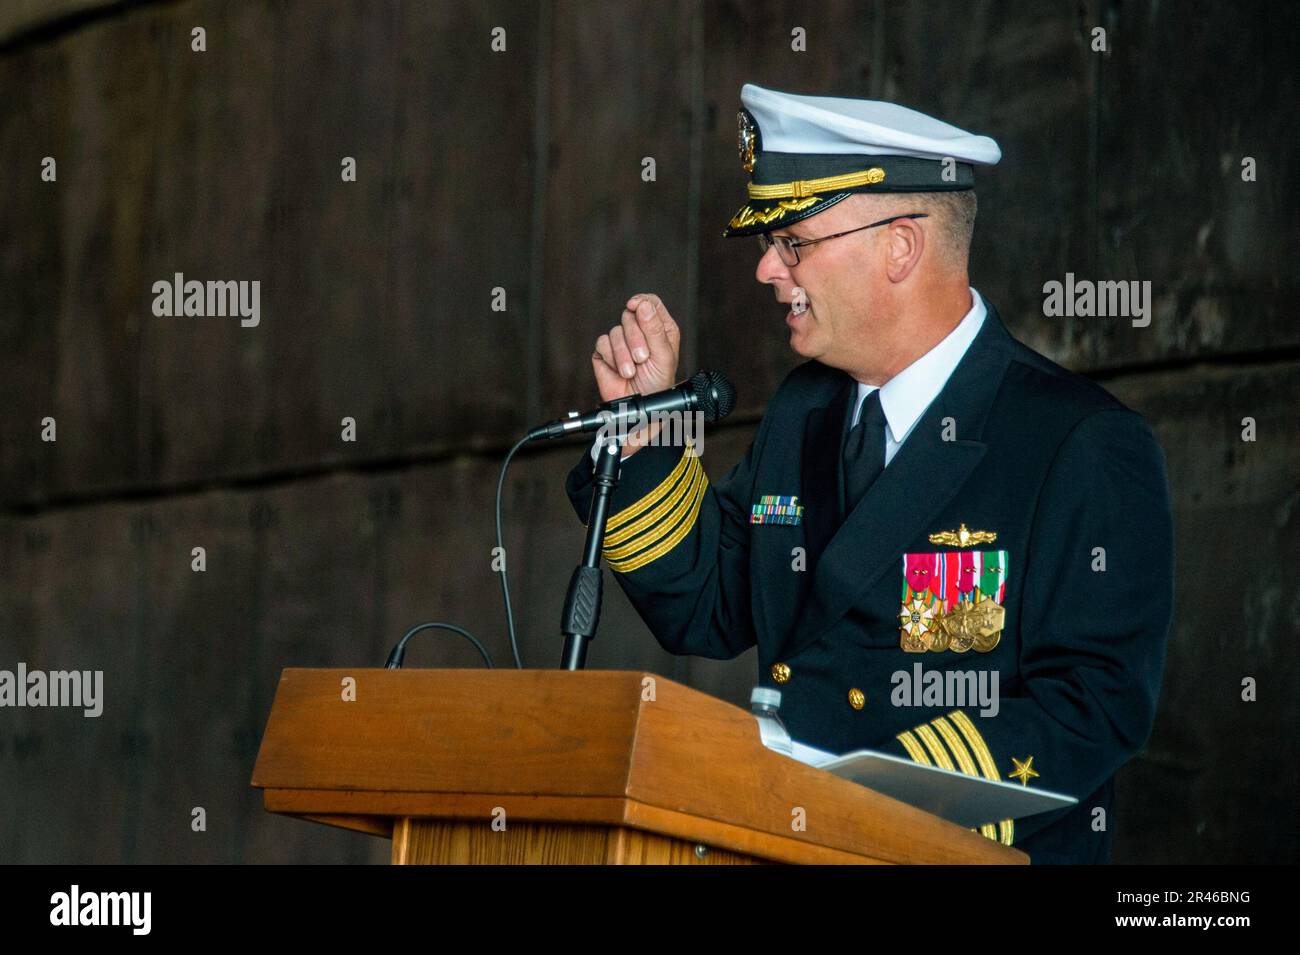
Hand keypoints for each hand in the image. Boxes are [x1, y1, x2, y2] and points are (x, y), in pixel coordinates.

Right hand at [592, 294, 681, 456]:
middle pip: (631, 315)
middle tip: (642, 358)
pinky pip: (602, 343)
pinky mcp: (605, 352)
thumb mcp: (663, 356)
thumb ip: (654, 329)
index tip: (636, 307)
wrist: (637, 406)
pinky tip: (619, 370)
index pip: (650, 303)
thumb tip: (643, 304)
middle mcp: (640, 332)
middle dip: (635, 338)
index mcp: (659, 329)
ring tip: (632, 371)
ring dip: (624, 354)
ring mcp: (621, 341)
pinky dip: (611, 359)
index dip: (642, 302)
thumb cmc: (656, 384)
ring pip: (616, 330)